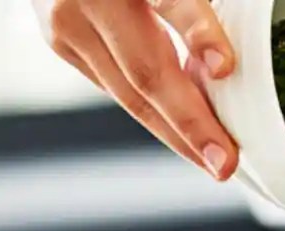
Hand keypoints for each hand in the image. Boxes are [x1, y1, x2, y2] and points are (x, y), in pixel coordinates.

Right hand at [33, 0, 238, 179]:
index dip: (199, 33)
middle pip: (145, 69)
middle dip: (190, 122)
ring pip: (128, 91)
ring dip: (175, 132)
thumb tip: (224, 60)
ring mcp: (66, 22)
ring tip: (212, 159)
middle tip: (224, 161)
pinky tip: (184, 132)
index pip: (170, 0)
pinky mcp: (59, 41)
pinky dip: (154, 112)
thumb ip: (188, 4)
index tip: (225, 68)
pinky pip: (116, 86)